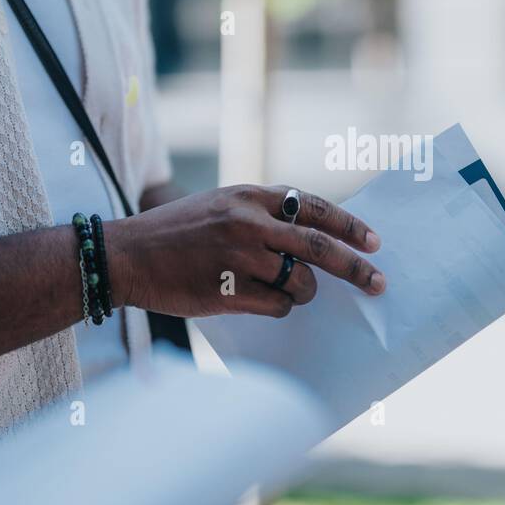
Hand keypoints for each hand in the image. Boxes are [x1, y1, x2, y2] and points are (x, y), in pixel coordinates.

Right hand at [105, 184, 384, 318]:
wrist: (125, 255)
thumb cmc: (175, 232)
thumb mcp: (220, 205)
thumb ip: (262, 214)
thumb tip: (313, 238)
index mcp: (248, 196)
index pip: (313, 207)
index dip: (348, 225)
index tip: (374, 242)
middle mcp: (247, 223)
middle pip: (319, 246)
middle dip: (355, 267)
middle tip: (378, 281)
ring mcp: (238, 258)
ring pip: (299, 282)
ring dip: (302, 292)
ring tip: (285, 290)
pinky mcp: (228, 291)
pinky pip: (277, 306)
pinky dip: (279, 308)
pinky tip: (260, 302)